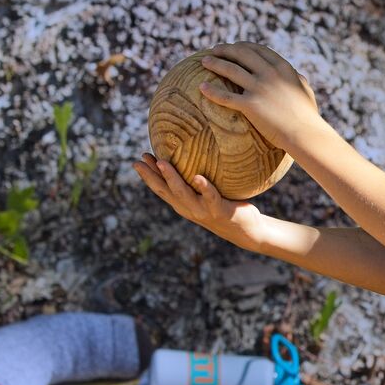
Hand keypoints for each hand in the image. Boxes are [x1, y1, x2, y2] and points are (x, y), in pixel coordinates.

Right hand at [134, 153, 265, 249]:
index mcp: (183, 204)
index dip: (148, 176)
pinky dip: (203, 187)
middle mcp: (189, 209)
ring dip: (171, 177)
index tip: (137, 161)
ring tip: (162, 162)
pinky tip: (198, 177)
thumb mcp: (207, 195)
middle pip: (165, 190)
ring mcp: (203, 211)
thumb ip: (197, 182)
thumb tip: (194, 154)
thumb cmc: (227, 206)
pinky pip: (211, 196)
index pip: (161, 189)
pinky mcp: (219, 211)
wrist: (246, 230)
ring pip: (183, 193)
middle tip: (140, 160)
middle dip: (151, 175)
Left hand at [199, 42, 319, 152]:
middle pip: (241, 54)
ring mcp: (259, 88)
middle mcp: (270, 74)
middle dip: (225, 49)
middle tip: (214, 50)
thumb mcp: (306, 91)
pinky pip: (225, 96)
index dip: (243, 46)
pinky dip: (212, 91)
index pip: (258, 49)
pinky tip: (202, 87)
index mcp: (283, 68)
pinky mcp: (251, 105)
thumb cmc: (307, 116)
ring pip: (230, 70)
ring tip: (204, 61)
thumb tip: (296, 75)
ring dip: (215, 63)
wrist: (305, 134)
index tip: (234, 47)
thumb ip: (298, 80)